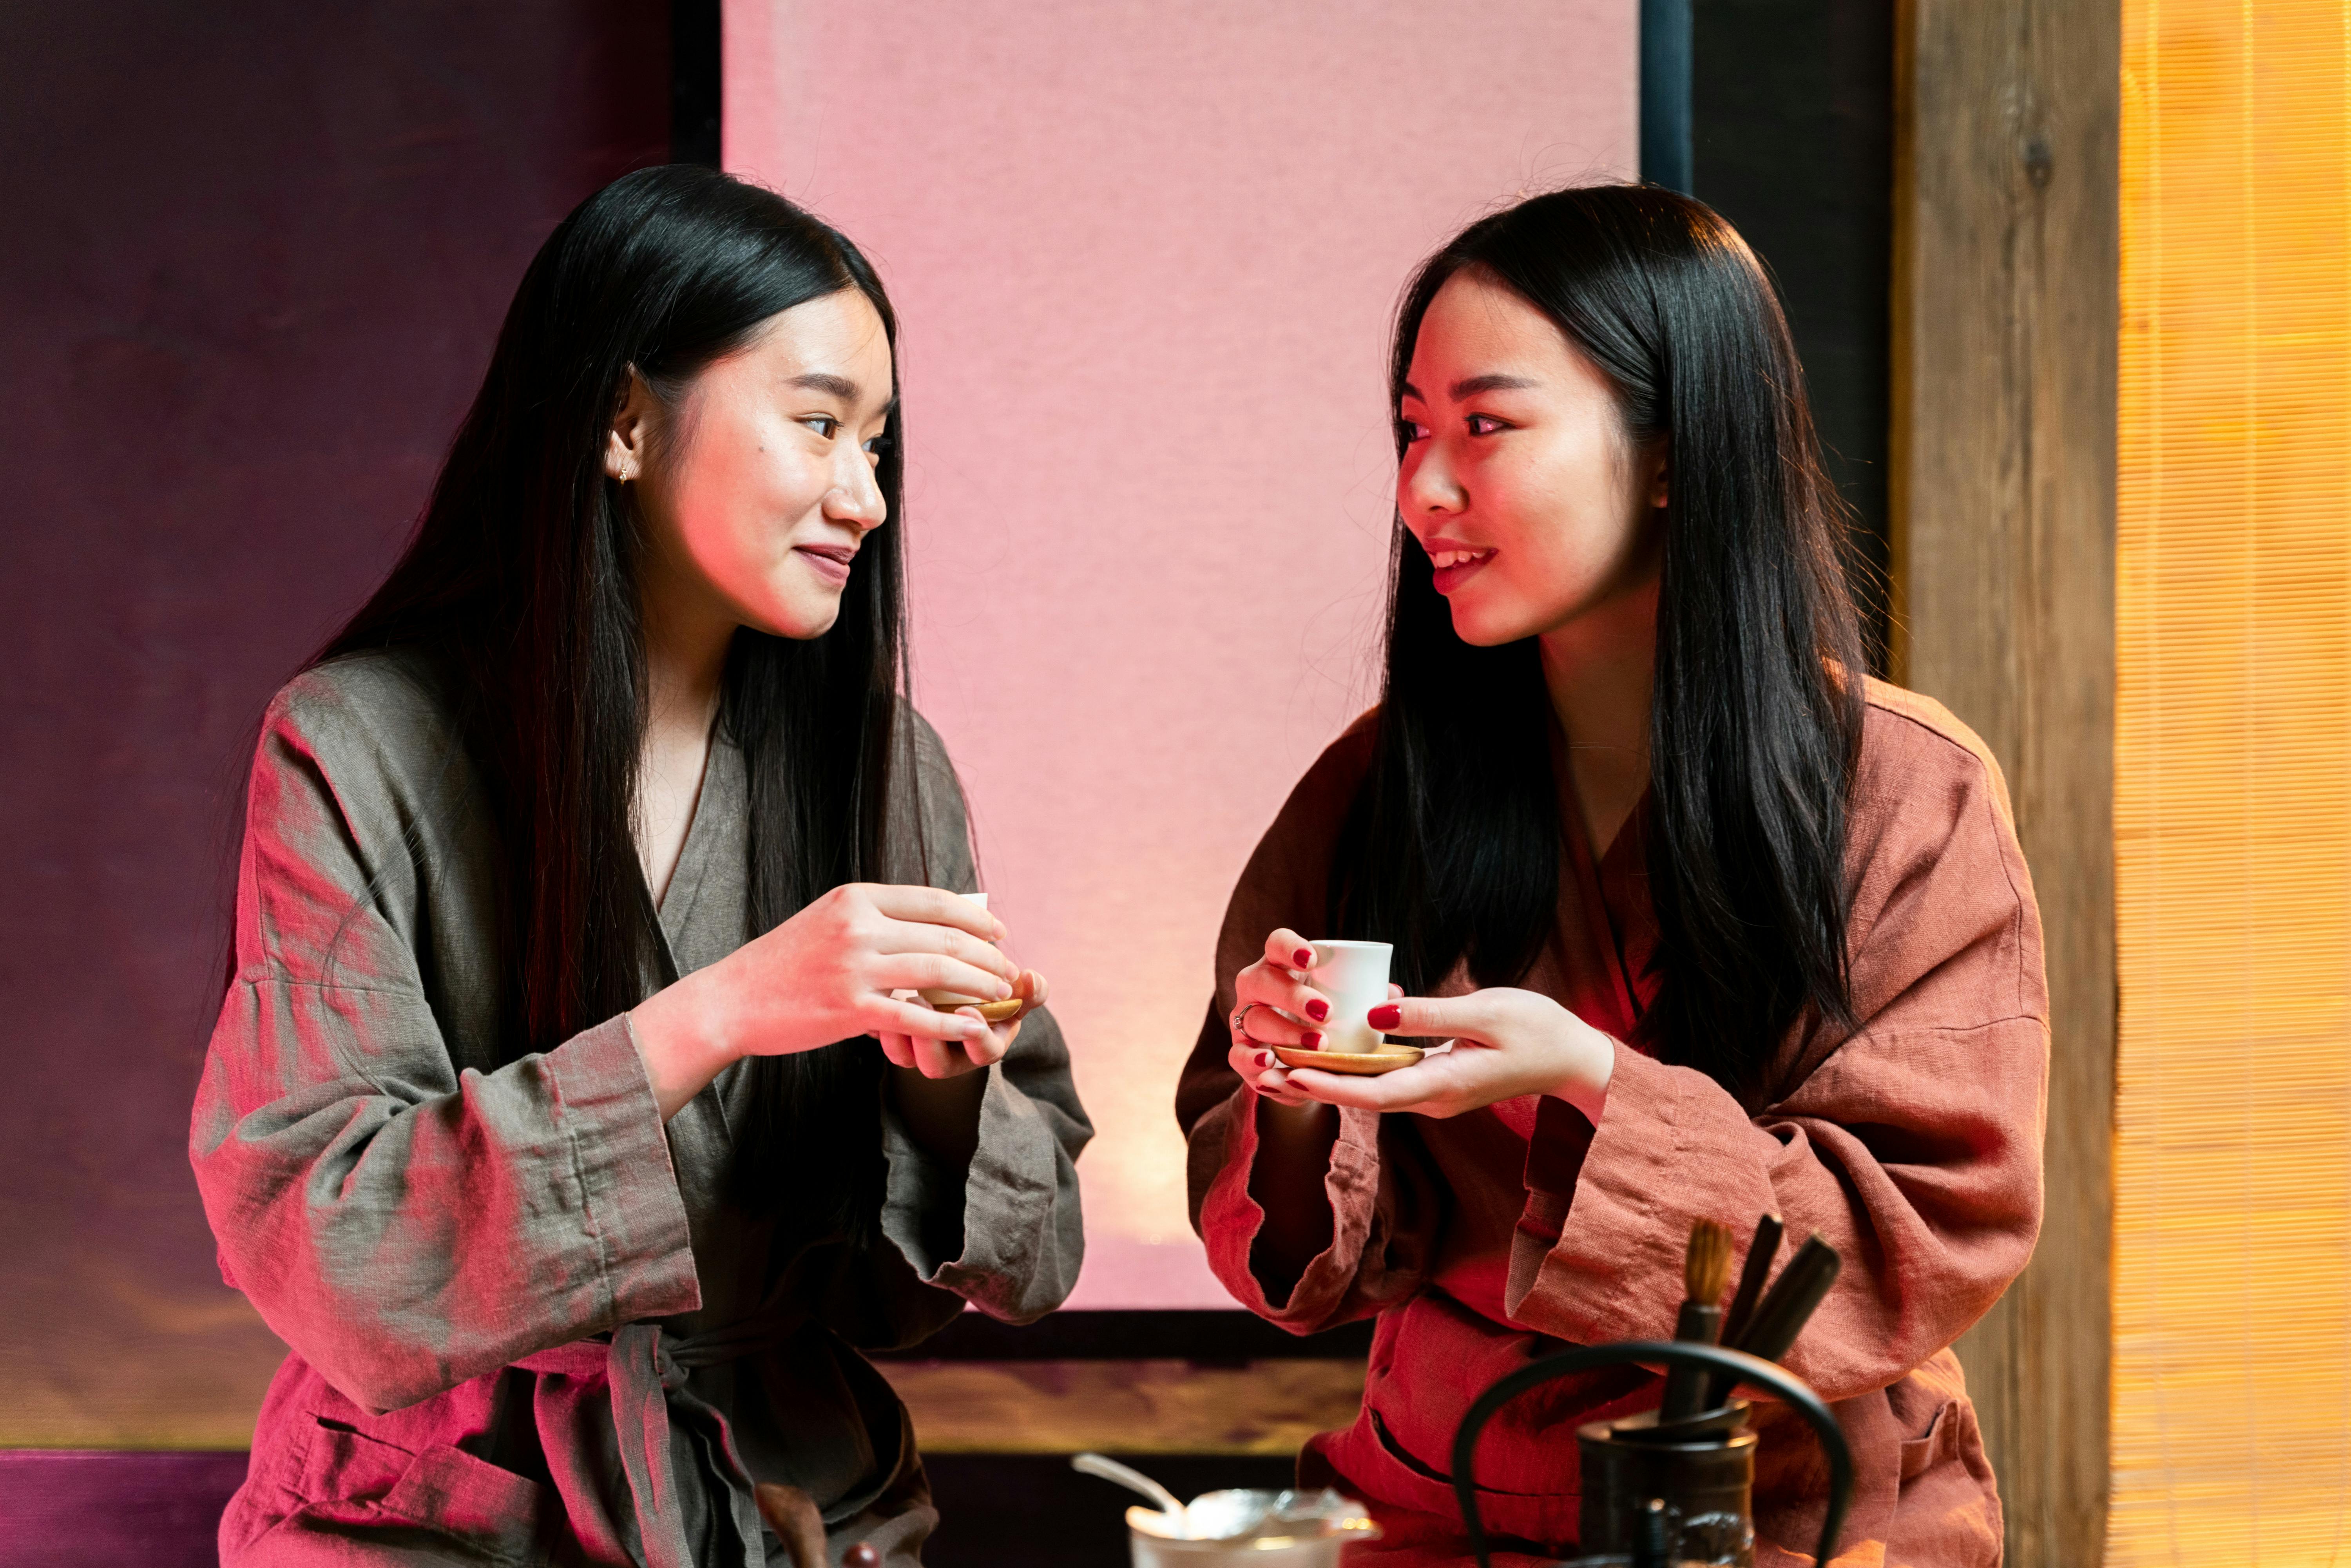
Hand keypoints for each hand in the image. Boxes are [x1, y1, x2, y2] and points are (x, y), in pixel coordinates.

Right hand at [629, 883, 1017, 1117]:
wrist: (730, 1000)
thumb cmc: (782, 965)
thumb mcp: (827, 922)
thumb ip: (873, 922)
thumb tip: (927, 928)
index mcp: (855, 898)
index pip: (933, 900)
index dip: (975, 917)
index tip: (999, 931)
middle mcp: (858, 925)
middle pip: (944, 936)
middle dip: (987, 955)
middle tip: (1009, 970)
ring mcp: (854, 966)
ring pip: (938, 971)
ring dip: (979, 984)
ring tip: (1002, 995)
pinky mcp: (850, 1008)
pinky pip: (914, 1015)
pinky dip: (950, 1021)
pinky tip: (972, 1026)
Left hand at [879, 968, 1049, 1078]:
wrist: (961, 991)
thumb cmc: (993, 994)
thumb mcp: (1015, 993)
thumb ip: (1030, 990)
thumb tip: (1031, 978)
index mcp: (985, 1046)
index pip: (983, 1052)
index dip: (976, 1035)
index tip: (968, 1007)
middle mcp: (952, 1056)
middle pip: (936, 1065)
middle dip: (928, 1037)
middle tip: (921, 999)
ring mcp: (922, 1050)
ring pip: (905, 1057)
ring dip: (899, 1031)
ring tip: (897, 995)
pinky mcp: (898, 1039)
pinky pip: (885, 1042)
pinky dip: (879, 1023)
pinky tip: (879, 995)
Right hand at [1225, 928, 1401, 1110]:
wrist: (1305, 1060)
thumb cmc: (1328, 1018)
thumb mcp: (1347, 1003)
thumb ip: (1367, 994)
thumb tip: (1393, 993)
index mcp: (1280, 965)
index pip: (1276, 944)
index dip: (1289, 948)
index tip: (1313, 959)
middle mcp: (1256, 987)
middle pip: (1261, 980)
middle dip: (1292, 996)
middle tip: (1326, 1012)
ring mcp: (1244, 1018)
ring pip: (1254, 1018)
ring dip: (1284, 1031)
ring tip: (1318, 1044)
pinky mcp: (1241, 1051)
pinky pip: (1237, 1055)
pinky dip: (1252, 1059)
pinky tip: (1271, 1062)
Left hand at [1277, 987, 1614, 1122]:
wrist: (1575, 1057)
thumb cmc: (1538, 1030)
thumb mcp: (1485, 1011)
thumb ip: (1428, 1014)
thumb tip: (1375, 1013)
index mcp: (1441, 1085)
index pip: (1370, 1094)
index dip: (1326, 1086)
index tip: (1288, 1074)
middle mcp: (1431, 1096)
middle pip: (1361, 1094)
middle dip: (1314, 1082)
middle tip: (1266, 1064)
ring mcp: (1435, 1090)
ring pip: (1372, 1083)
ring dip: (1332, 1070)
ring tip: (1284, 1051)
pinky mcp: (1439, 1078)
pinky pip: (1391, 1071)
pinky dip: (1363, 1056)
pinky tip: (1342, 1027)